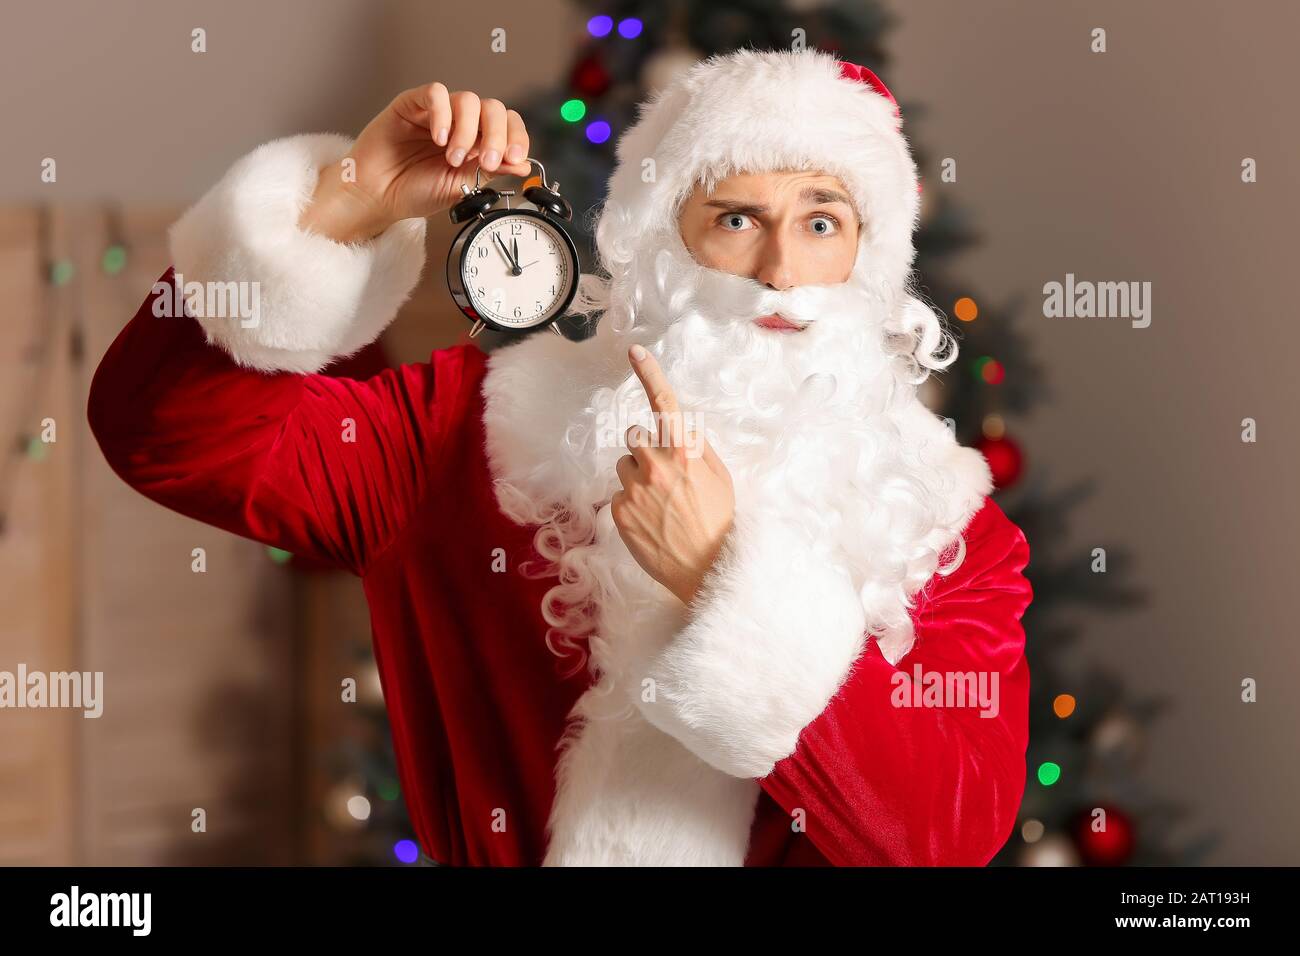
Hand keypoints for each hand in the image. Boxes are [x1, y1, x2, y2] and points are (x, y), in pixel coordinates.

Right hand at [299, 82, 533, 242]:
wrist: (377, 197)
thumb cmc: (414, 192)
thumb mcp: (461, 187)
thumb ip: (490, 173)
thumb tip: (523, 164)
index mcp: (476, 142)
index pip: (507, 125)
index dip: (516, 137)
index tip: (514, 158)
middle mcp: (460, 124)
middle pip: (493, 109)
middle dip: (497, 135)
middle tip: (487, 161)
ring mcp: (436, 113)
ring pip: (468, 100)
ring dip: (468, 131)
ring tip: (453, 157)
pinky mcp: (411, 104)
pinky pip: (435, 93)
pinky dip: (443, 114)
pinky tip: (438, 138)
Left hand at [611, 345, 735, 604]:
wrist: (706, 569)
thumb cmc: (718, 521)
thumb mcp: (719, 477)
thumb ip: (696, 449)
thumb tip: (679, 432)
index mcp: (685, 452)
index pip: (664, 404)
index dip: (649, 374)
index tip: (634, 351)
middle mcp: (656, 465)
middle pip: (635, 437)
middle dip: (645, 450)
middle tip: (664, 478)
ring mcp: (634, 488)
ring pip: (624, 466)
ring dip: (637, 477)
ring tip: (660, 504)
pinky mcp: (618, 510)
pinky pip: (618, 494)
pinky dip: (631, 504)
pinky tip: (650, 521)